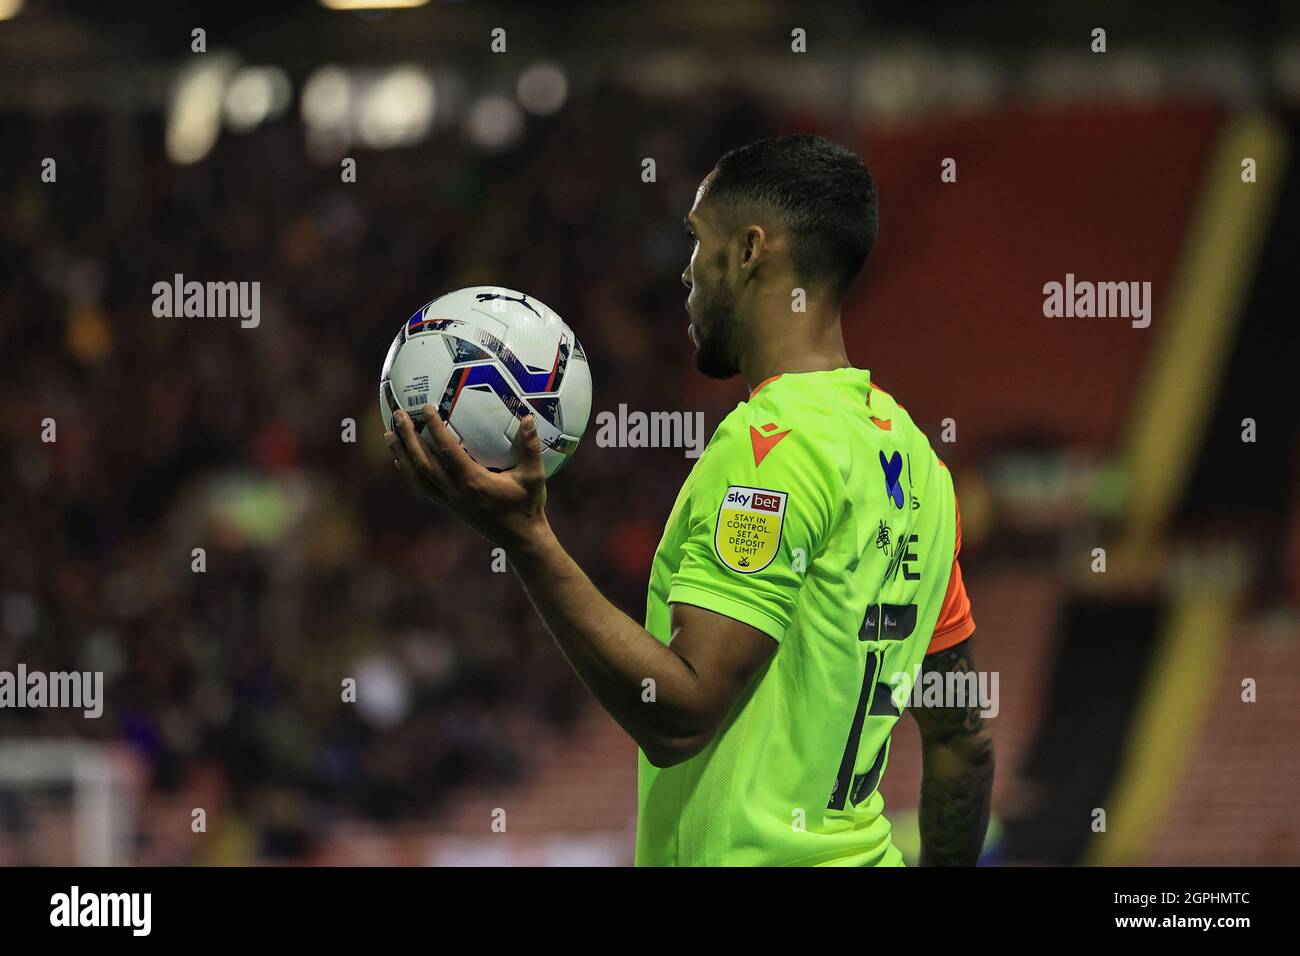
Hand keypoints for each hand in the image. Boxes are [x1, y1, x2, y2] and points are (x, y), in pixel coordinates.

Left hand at [385, 405, 549, 550]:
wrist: (520, 539)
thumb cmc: (528, 505)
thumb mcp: (534, 476)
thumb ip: (531, 447)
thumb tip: (528, 418)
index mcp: (475, 482)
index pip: (448, 451)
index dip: (435, 429)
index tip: (426, 408)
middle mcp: (457, 492)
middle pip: (424, 463)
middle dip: (408, 438)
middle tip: (399, 415)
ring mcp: (451, 502)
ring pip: (418, 476)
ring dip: (401, 454)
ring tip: (389, 434)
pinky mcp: (450, 507)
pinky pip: (423, 488)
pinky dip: (409, 472)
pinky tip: (401, 461)